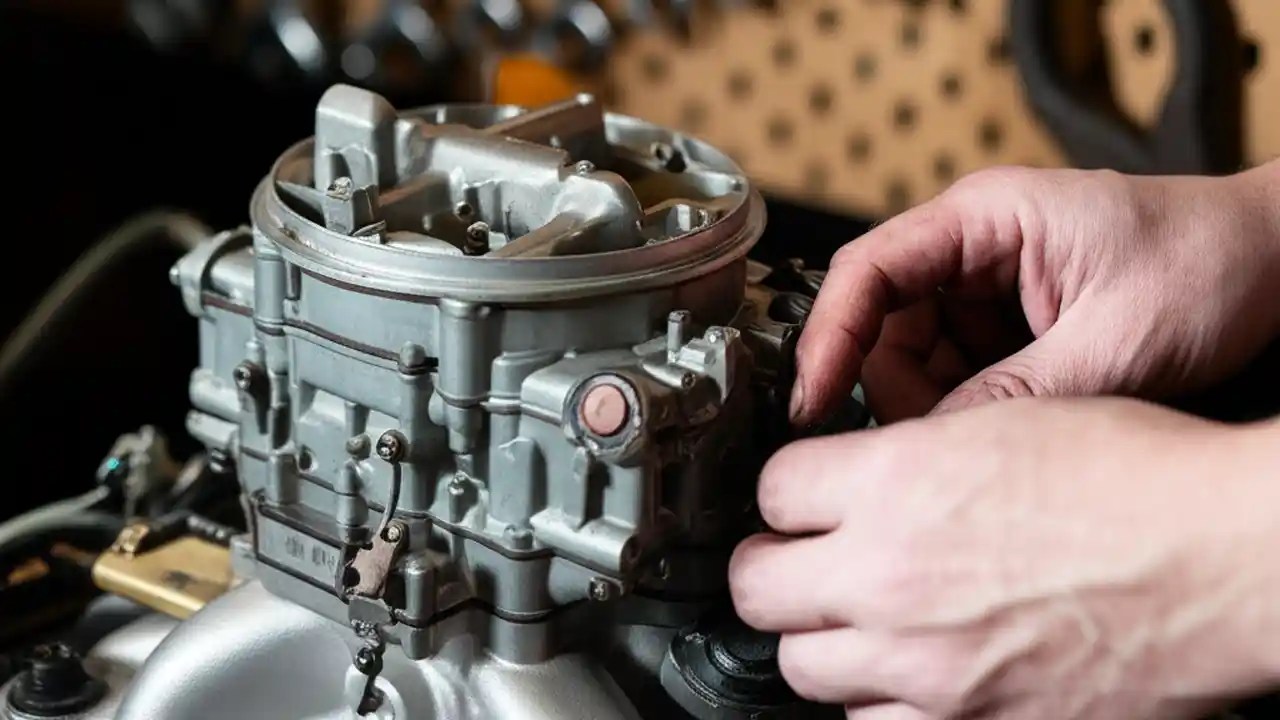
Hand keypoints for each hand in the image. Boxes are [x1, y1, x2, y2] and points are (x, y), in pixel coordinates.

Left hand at [730, 397, 1279, 718]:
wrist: (1228, 560)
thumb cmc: (1145, 483)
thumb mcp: (1006, 425)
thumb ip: (909, 460)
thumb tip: (859, 481)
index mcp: (898, 483)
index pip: (772, 488)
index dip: (788, 491)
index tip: (802, 498)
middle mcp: (893, 576)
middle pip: (759, 584)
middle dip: (775, 567)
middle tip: (801, 560)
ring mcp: (924, 663)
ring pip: (801, 665)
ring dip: (822, 636)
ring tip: (861, 617)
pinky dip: (877, 699)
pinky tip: (912, 669)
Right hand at [790, 163, 1279, 424]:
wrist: (1275, 264)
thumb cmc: (1210, 262)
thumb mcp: (1115, 339)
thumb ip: (1017, 395)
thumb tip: (931, 451)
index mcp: (984, 218)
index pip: (867, 271)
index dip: (828, 337)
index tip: (811, 400)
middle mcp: (973, 251)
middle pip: (880, 329)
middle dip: (898, 393)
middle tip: (936, 444)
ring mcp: (987, 292)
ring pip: (913, 364)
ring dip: (937, 409)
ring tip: (998, 433)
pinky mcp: (1005, 331)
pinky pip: (955, 380)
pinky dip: (968, 414)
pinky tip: (1009, 430)